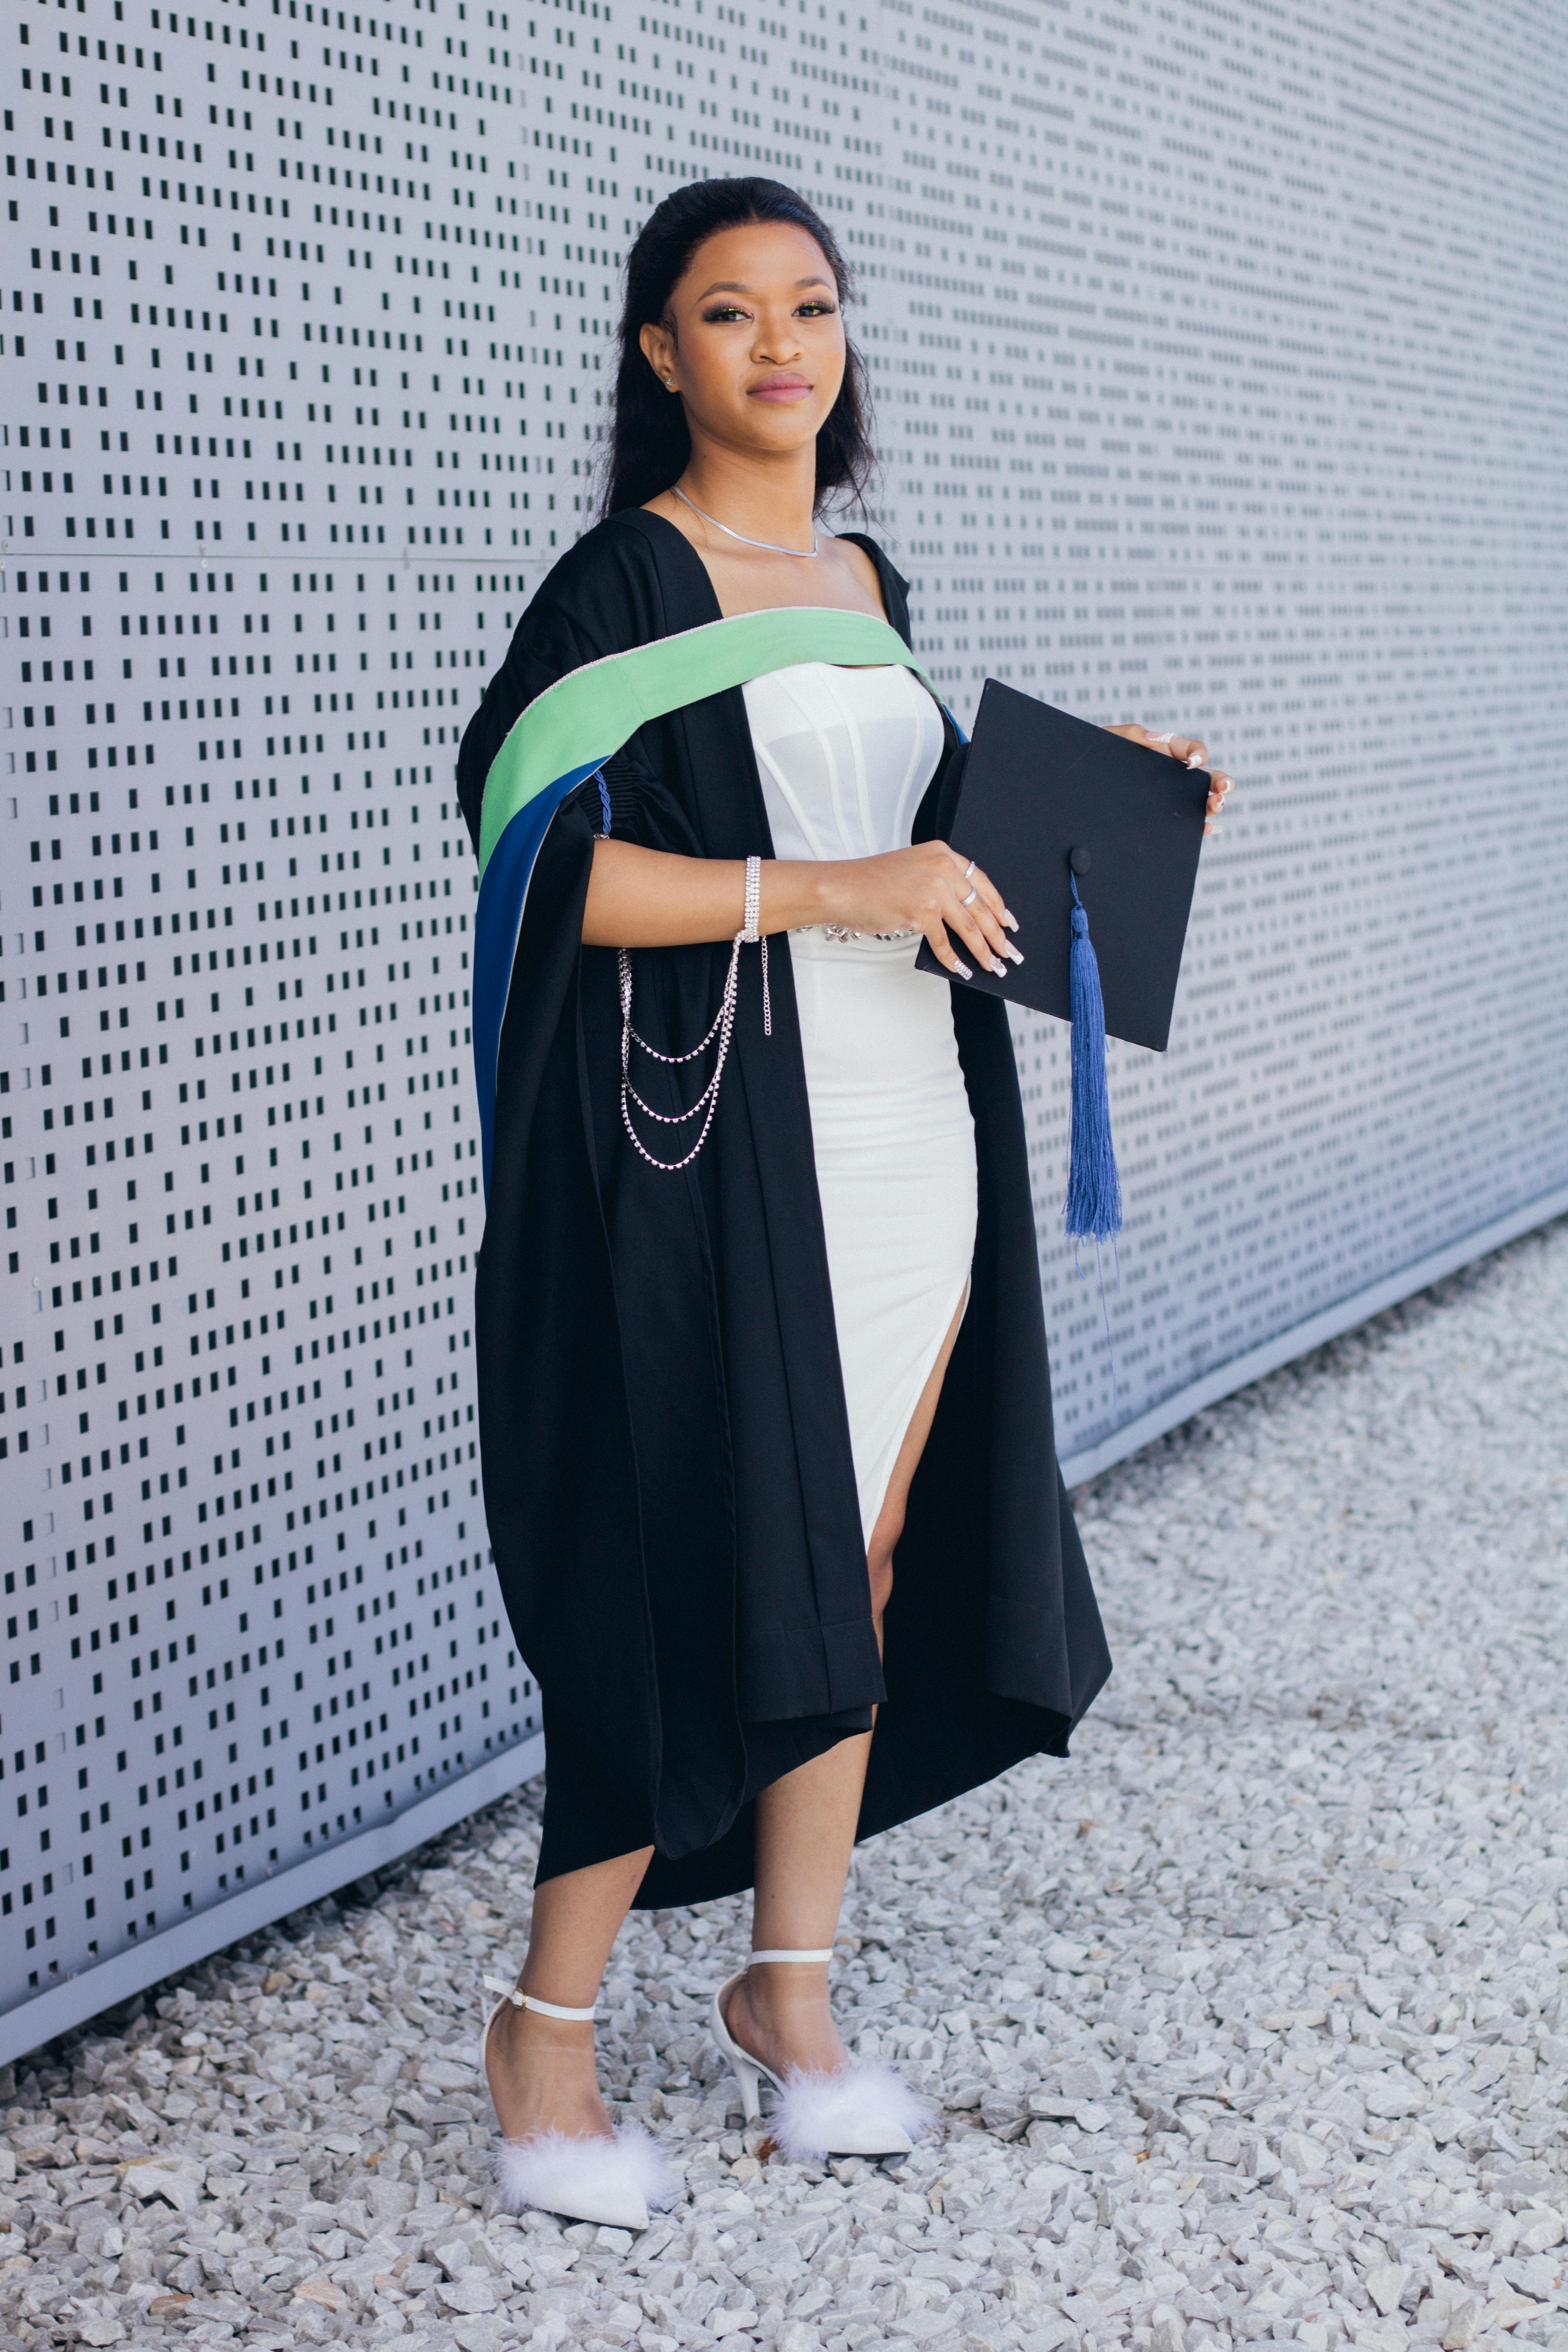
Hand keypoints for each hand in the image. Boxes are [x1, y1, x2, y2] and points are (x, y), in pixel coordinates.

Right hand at [816, 841, 1022, 980]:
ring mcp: (933, 889)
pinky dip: (953, 959)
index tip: (1009, 922)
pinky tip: (961, 969)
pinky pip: (944, 941)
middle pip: (980, 907)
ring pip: (968, 927)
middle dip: (998, 934)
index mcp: (942, 853)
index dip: (998, 905)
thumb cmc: (871, 882)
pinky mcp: (922, 911)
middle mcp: (942, 867)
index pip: (980, 882)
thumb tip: (963, 914)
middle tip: (1010, 952)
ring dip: (983, 950)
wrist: (842, 887)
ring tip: (993, 965)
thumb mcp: (913, 869)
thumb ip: (939, 882)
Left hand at [1107, 723, 1234, 836]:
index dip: (1199, 755)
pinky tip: (1207, 828)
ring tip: (1216, 806)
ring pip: (1200, 801)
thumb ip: (1132, 733)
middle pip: (1206, 777)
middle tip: (1225, 788)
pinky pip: (1186, 822)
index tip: (1192, 764)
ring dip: (1214, 804)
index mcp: (1167, 752)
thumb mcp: (1110, 740)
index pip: (1194, 751)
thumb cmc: (1098, 755)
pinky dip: (1200, 826)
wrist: (1083, 783)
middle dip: (1220, 782)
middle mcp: (1173, 776)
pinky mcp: (1163, 817)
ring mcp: (1170, 798)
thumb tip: (1156, 739)